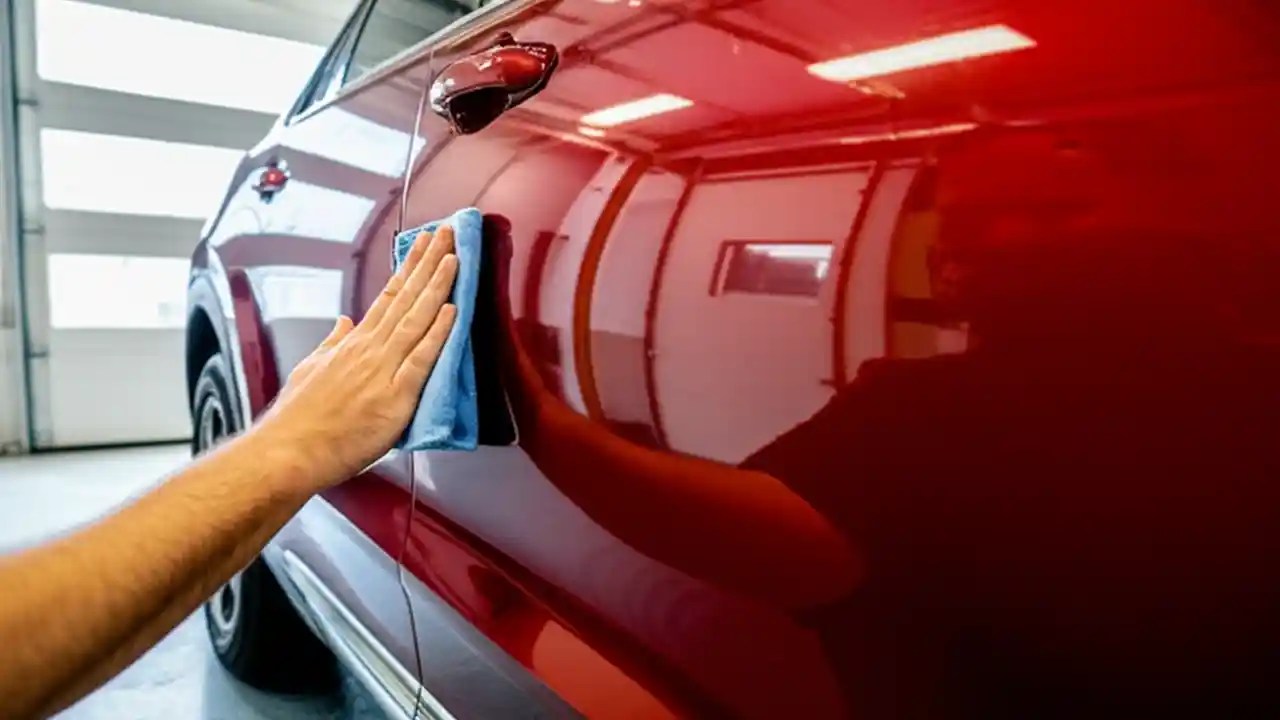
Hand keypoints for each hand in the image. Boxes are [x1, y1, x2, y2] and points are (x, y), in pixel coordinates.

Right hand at [255, 227, 458, 489]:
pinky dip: (438, 334)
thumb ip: (332, 344)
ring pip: (416, 319)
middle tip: (448, 233)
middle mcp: (369, 349)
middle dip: (428, 263)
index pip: (388, 296)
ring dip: (438, 287)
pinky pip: (422, 359)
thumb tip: (344, 322)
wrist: (288, 452)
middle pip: (405, 297)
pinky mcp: (394, 397)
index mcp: (354, 343)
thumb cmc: (298, 419)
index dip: (409, 268)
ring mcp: (382, 371)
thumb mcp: (311, 370)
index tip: (424, 245)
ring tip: (454, 258)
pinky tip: (452, 311)